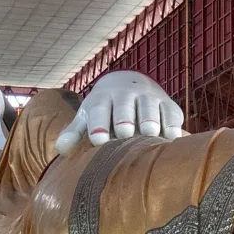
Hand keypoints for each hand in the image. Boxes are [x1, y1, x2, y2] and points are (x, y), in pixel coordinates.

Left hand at [55, 70, 184, 153]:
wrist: (131, 83)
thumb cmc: (105, 108)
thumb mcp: (88, 116)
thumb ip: (75, 133)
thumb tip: (61, 150)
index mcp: (103, 98)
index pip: (99, 109)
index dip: (98, 123)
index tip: (98, 139)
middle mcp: (127, 94)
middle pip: (124, 107)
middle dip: (124, 118)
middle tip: (125, 132)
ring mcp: (150, 98)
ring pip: (150, 107)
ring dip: (150, 118)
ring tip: (150, 132)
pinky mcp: (169, 105)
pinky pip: (172, 114)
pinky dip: (173, 124)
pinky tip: (172, 137)